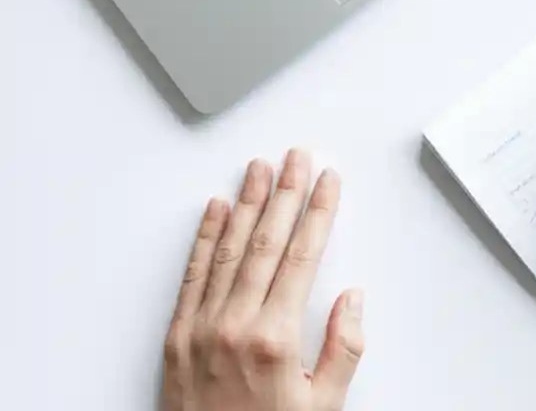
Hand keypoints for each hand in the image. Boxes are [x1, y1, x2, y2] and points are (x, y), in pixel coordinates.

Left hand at [162, 150, 363, 410]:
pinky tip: (216, 211)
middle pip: (266, 242)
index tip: (328, 183)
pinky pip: (193, 275)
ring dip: (247, 203)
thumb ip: (343, 350)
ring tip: (259, 169)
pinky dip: (205, 238)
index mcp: (275, 339)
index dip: (318, 213)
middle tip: (297, 157)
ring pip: (228, 249)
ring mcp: (200, 329)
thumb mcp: (323, 406)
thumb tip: (352, 301)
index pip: (302, 257)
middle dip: (286, 194)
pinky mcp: (175, 338)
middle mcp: (234, 325)